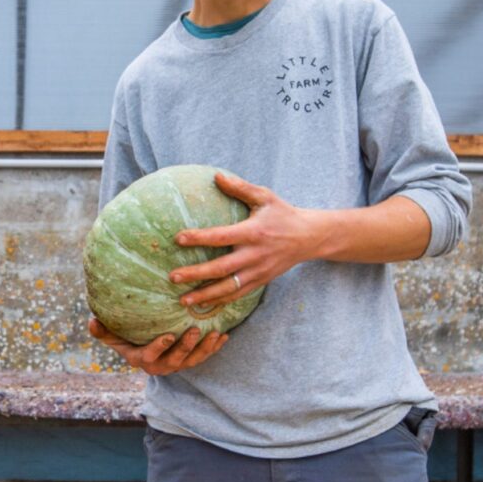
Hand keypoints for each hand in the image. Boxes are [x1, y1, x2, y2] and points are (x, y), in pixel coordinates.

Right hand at [88, 317, 227, 375]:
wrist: (143, 349)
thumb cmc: (126, 337)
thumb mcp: (113, 336)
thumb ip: (102, 331)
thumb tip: (91, 320)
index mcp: (141, 360)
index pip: (149, 357)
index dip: (159, 348)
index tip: (168, 335)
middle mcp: (160, 366)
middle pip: (175, 360)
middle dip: (186, 347)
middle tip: (194, 330)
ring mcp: (177, 365)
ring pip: (193, 360)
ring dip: (204, 348)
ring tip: (214, 333)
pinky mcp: (190, 362)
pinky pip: (204, 357)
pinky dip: (214, 348)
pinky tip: (223, 336)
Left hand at [169, 171, 324, 310]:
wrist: (309, 237)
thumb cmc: (283, 214)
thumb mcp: (265, 196)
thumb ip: (240, 188)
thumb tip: (215, 176)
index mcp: (253, 232)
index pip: (221, 236)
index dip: (199, 238)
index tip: (178, 238)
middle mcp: (254, 255)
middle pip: (220, 268)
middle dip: (195, 274)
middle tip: (173, 277)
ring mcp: (258, 271)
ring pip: (228, 287)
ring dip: (205, 295)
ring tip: (183, 299)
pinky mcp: (261, 281)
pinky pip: (238, 294)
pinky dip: (220, 301)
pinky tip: (203, 305)